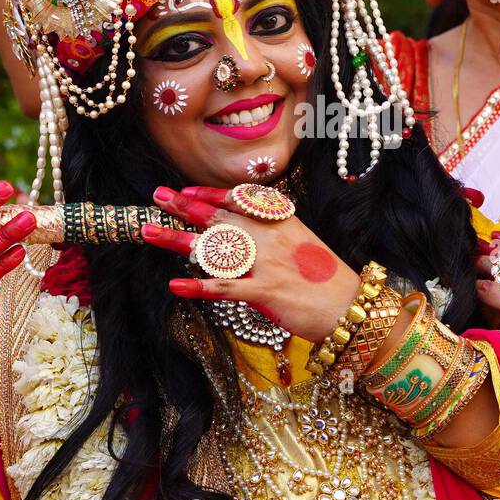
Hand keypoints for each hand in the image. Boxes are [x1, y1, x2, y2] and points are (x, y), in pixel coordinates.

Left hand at [143, 186, 360, 343]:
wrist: (350, 307)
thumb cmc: (327, 280)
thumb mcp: (303, 244)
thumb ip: (274, 235)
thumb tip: (243, 233)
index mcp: (281, 221)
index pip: (238, 200)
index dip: (208, 195)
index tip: (184, 191)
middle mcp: (271, 236)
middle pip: (218, 218)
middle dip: (183, 206)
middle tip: (157, 197)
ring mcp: (267, 263)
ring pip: (214, 247)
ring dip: (177, 239)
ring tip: (149, 231)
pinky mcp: (265, 291)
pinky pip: (224, 287)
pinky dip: (198, 285)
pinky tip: (176, 284)